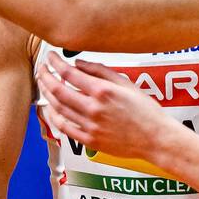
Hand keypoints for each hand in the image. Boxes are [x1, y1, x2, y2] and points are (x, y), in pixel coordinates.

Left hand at [36, 52, 173, 162]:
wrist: (156, 138)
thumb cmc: (146, 111)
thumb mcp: (126, 83)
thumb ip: (101, 71)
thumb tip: (79, 63)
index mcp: (103, 91)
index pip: (69, 73)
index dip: (55, 63)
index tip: (51, 58)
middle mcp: (94, 109)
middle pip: (58, 90)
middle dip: (45, 77)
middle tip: (42, 70)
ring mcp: (90, 126)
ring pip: (58, 108)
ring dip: (47, 95)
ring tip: (44, 85)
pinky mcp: (90, 140)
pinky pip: (64, 127)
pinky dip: (54, 116)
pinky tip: (51, 108)